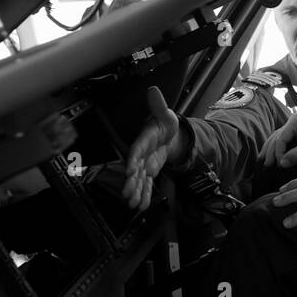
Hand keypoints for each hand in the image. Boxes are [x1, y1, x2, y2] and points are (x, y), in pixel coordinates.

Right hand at [122, 86, 182, 210]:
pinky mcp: (150, 171)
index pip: (137, 149)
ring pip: (139, 180)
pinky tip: (142, 206)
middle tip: (127, 193)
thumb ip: (158, 105)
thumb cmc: (164, 123)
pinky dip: (145, 195)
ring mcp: (144, 164)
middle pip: (135, 169)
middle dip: (131, 182)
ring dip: (136, 192)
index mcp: (144, 139)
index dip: (133, 159)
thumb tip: (153, 90)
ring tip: (133, 204)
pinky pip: (147, 184)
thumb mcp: (165, 114)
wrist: (169, 134)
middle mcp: (141, 153)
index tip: (131, 169)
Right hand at [259, 112, 296, 168]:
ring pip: (279, 138)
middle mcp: (293, 121)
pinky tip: (275, 155)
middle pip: (277, 137)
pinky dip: (279, 148)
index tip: (278, 165)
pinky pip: (286, 140)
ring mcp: (296, 126)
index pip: (281, 139)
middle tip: (265, 165)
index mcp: (295, 121)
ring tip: (263, 160)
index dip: (278, 153)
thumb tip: (281, 164)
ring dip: (272, 149)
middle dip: (270, 151)